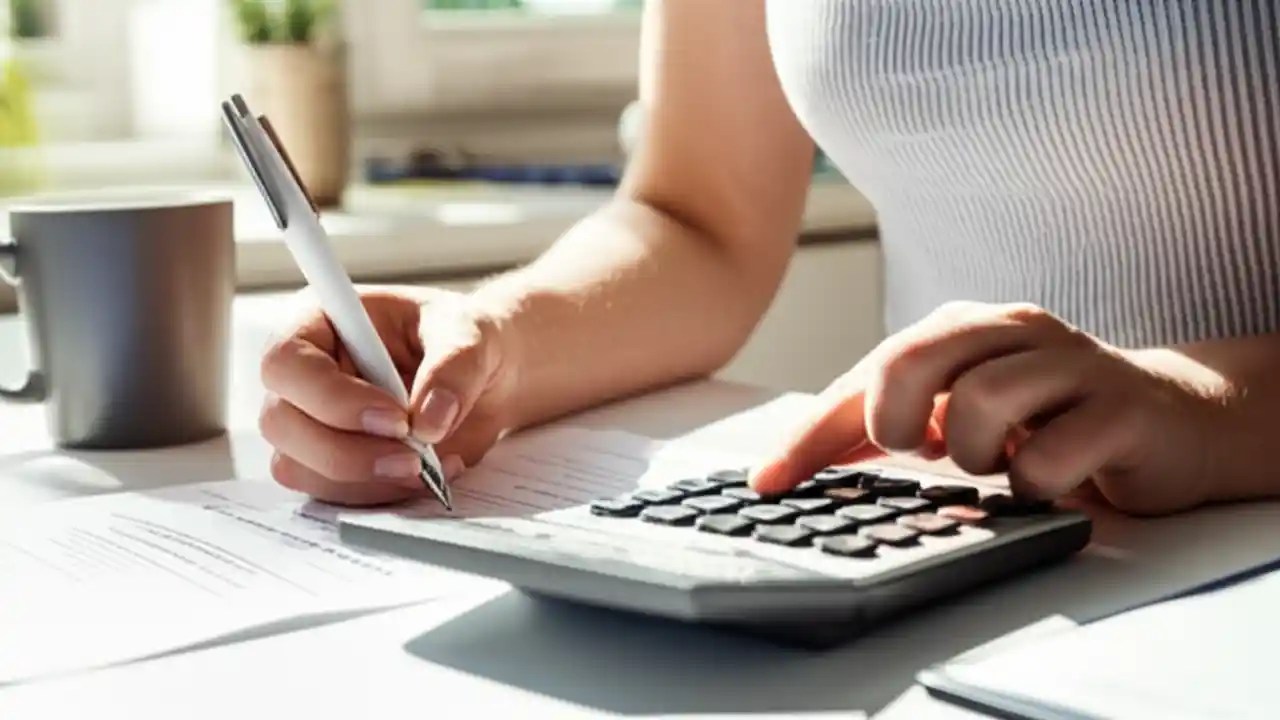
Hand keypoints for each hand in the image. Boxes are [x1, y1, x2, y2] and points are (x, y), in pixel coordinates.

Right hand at [258, 287, 516, 505]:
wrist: (487, 378)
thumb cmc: (462, 339)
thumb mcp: (471, 334)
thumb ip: (454, 368)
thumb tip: (428, 421)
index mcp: (321, 323)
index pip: (288, 361)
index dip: (332, 397)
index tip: (396, 419)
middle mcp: (304, 376)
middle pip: (280, 423)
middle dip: (346, 452)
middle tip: (414, 457)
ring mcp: (310, 424)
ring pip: (298, 467)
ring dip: (365, 478)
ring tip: (429, 464)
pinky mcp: (329, 464)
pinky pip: (330, 494)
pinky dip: (380, 493)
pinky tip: (427, 474)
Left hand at [751, 302, 1237, 515]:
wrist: (1170, 419)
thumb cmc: (1045, 417)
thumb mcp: (955, 410)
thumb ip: (885, 424)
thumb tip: (796, 462)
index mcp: (960, 328)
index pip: (865, 374)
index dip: (811, 434)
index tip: (769, 482)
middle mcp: (1010, 331)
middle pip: (911, 361)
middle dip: (892, 423)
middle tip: (918, 452)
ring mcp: (1069, 364)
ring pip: (981, 402)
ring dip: (974, 455)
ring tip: (998, 462)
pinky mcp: (1119, 409)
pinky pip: (1050, 455)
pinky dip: (1032, 483)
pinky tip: (1045, 478)